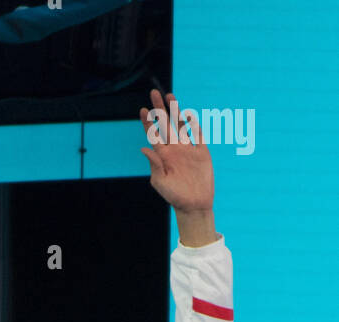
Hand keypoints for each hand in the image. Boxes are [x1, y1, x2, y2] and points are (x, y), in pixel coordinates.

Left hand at [139, 88, 213, 213]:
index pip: (153, 134)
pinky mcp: (202, 151)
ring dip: (175, 110)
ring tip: (169, 96)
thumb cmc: (174, 197)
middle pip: (166, 124)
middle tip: (153, 92)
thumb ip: (154, 165)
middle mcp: (174, 149)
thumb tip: (144, 148)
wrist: (194, 205)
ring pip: (180, 125)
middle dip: (160, 109)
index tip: (143, 110)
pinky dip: (194, 124)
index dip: (148, 122)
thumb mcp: (161, 182)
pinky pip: (198, 134)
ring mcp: (188, 149)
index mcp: (163, 156)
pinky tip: (188, 115)